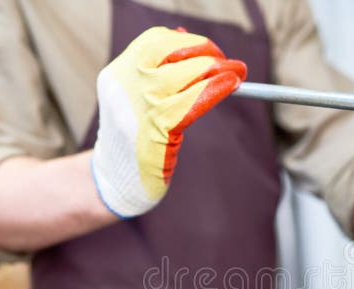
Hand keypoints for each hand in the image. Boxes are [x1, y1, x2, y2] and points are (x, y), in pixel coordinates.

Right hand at [92, 27, 246, 216]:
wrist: (116, 180)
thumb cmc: (135, 138)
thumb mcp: (137, 100)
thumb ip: (158, 74)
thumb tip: (191, 43)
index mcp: (118, 74)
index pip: (156, 41)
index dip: (189, 42)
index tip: (211, 52)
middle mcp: (125, 86)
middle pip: (173, 54)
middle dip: (209, 55)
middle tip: (232, 64)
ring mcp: (139, 109)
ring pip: (184, 75)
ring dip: (217, 70)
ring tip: (237, 74)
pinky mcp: (156, 132)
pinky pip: (192, 102)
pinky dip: (215, 90)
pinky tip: (229, 86)